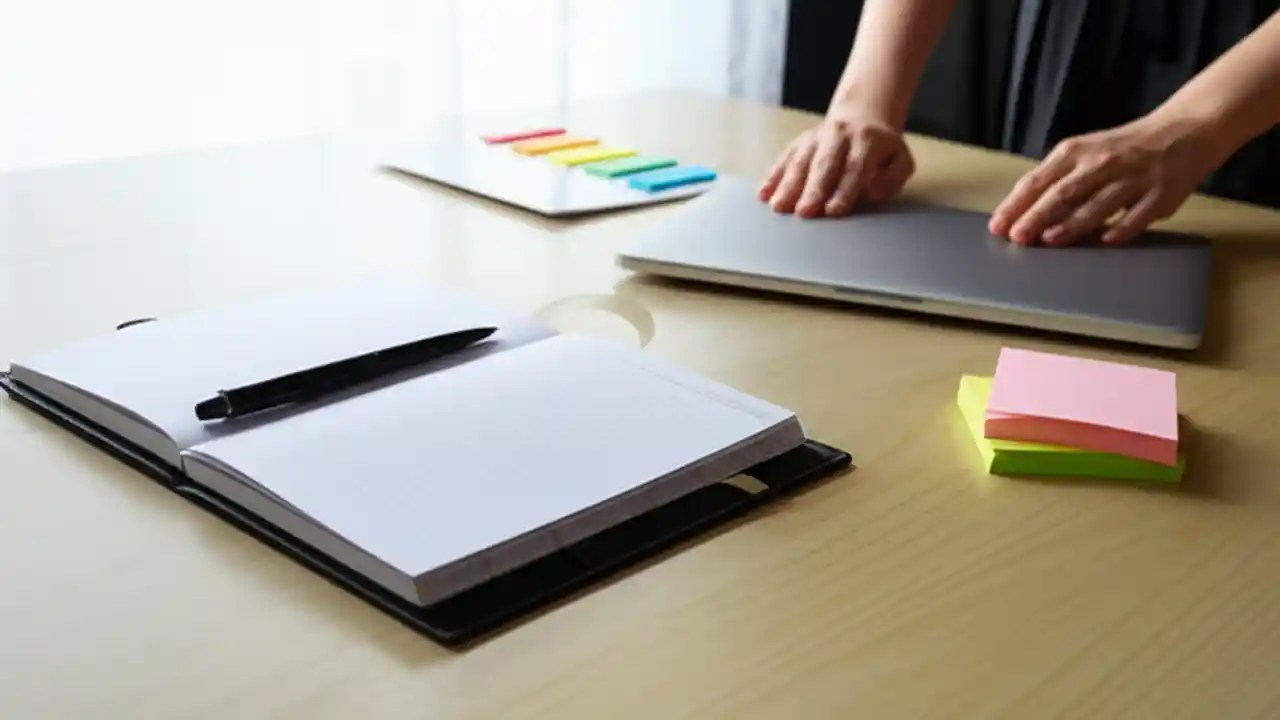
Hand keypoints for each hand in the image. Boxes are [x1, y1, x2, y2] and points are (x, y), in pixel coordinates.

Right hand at [758, 107, 914, 217]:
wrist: (861, 117)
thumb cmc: (881, 150)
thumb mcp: (900, 160)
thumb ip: (893, 177)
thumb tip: (873, 192)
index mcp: (867, 141)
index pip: (855, 167)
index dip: (844, 190)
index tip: (834, 211)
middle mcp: (838, 136)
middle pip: (824, 164)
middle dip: (813, 190)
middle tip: (804, 212)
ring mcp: (815, 138)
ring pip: (800, 161)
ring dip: (788, 185)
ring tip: (779, 206)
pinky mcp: (798, 143)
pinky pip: (784, 159)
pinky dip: (773, 177)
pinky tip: (764, 194)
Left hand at [988, 117, 1217, 245]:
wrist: (1182, 131)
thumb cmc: (1123, 149)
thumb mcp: (1084, 154)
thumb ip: (1056, 180)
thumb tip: (1019, 212)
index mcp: (1077, 152)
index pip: (1039, 180)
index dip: (1017, 204)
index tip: (998, 225)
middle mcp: (1103, 163)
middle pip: (1063, 193)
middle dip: (1037, 216)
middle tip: (1017, 237)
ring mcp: (1133, 178)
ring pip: (1098, 204)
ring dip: (1072, 224)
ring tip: (1050, 240)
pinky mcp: (1161, 193)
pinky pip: (1139, 215)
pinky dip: (1123, 227)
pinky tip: (1106, 241)